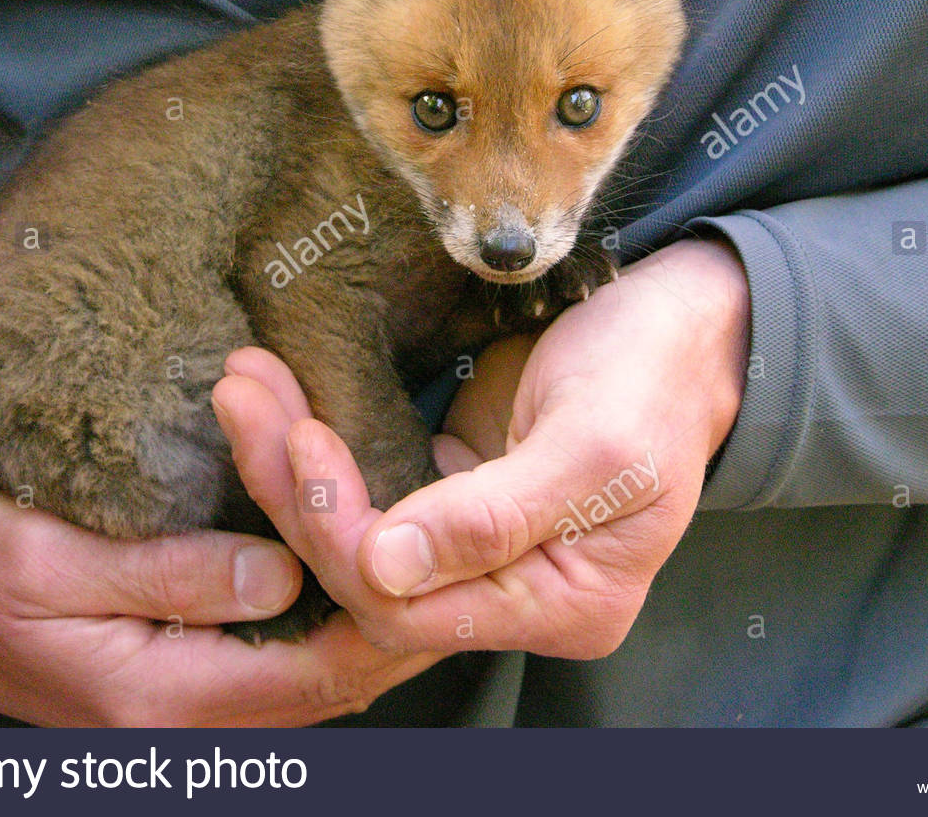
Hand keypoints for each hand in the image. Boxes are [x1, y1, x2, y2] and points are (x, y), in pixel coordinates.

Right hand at [0, 481, 439, 725]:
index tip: (434, 546)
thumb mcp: (51, 562)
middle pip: (336, 668)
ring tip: (406, 518)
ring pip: (318, 653)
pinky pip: (287, 640)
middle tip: (442, 523)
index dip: (388, 616)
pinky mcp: (197, 666)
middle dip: (388, 591)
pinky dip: (324, 587)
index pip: (317, 673)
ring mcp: (201, 696)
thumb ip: (168, 574)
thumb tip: (281, 573)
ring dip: (359, 583)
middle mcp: (197, 715)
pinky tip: (344, 531)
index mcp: (165, 702)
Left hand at [215, 238, 749, 658]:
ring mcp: (479, 545)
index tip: (303, 440)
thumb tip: (383, 568)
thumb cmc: (655, 377)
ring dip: (293, 465)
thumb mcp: (593, 446)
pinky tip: (281, 394)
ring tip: (244, 385)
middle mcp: (513, 592)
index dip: (344, 534)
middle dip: (296, 493)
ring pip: (357, 531)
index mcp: (560, 604)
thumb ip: (493, 518)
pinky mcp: (454, 492)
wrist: (684, 321)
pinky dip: (323, 444)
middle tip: (242, 398)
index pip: (414, 607)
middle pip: (369, 573)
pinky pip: (371, 486)